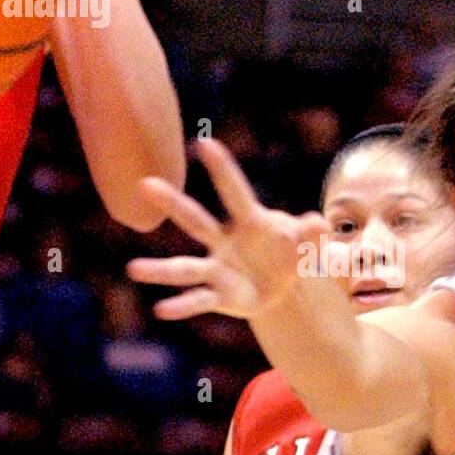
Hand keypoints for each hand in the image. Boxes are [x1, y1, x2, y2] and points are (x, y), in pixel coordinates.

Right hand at [126, 137, 329, 320]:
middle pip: (195, 219)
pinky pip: (197, 299)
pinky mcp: (219, 296)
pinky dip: (180, 305)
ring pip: (185, 267)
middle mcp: (224, 241)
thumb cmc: (290, 253)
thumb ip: (312, 234)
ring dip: (160, 269)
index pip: (234, 191)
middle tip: (145, 184)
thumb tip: (321, 223)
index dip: (222, 169)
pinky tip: (161, 310)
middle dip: (172, 203)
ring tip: (133, 269)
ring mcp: (217, 268)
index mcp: (250, 222)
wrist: (280, 287)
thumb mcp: (308, 244)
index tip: (205, 144)